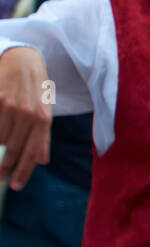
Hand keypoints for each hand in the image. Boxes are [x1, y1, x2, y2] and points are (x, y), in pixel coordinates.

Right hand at [0, 46, 51, 189]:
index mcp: (43, 119)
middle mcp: (27, 114)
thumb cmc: (37, 88)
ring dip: (0, 142)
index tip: (16, 186)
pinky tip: (1, 126)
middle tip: (1, 177)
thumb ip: (43, 137)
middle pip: (13, 149)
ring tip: (4, 134)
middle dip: (6, 167)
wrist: (23, 60)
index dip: (24, 171)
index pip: (33, 152)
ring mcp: (9, 106)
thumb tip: (42, 161)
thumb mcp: (47, 111)